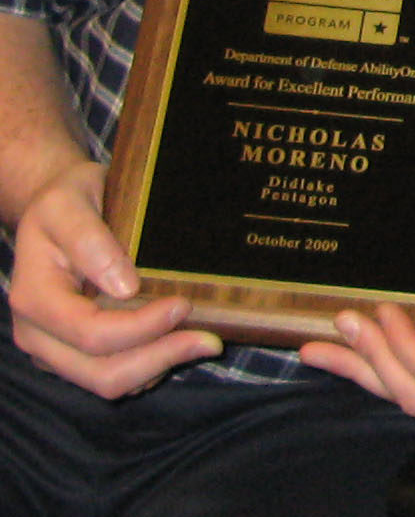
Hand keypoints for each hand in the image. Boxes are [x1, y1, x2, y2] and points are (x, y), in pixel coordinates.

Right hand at [7, 160, 218, 395]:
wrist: (54, 209)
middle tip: (210, 340)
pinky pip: (114, 375)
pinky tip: (176, 339)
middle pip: (101, 373)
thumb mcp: (70, 204)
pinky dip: (149, 365)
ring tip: (200, 339)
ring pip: (109, 382)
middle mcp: (38, 334)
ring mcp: (54, 349)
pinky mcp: (73, 353)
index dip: (141, 328)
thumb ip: (90, 241)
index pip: (91, 332)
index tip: (183, 304)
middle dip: (160, 359)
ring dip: (159, 366)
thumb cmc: (66, 201)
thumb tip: (124, 287)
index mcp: (35, 298)